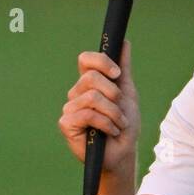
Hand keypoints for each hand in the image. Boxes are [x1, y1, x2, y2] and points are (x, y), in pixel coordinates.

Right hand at [59, 38, 140, 171]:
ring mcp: (70, 108)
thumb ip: (124, 69)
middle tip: (121, 107)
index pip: (86, 60)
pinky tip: (110, 132)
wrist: (123, 152)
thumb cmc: (124, 125)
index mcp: (89, 84)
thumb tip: (124, 42)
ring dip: (113, 113)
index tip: (117, 74)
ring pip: (92, 97)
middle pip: (91, 78)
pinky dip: (106, 124)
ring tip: (118, 124)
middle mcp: (77, 93)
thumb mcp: (127, 94)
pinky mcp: (66, 124)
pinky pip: (87, 114)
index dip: (101, 61)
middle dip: (113, 93)